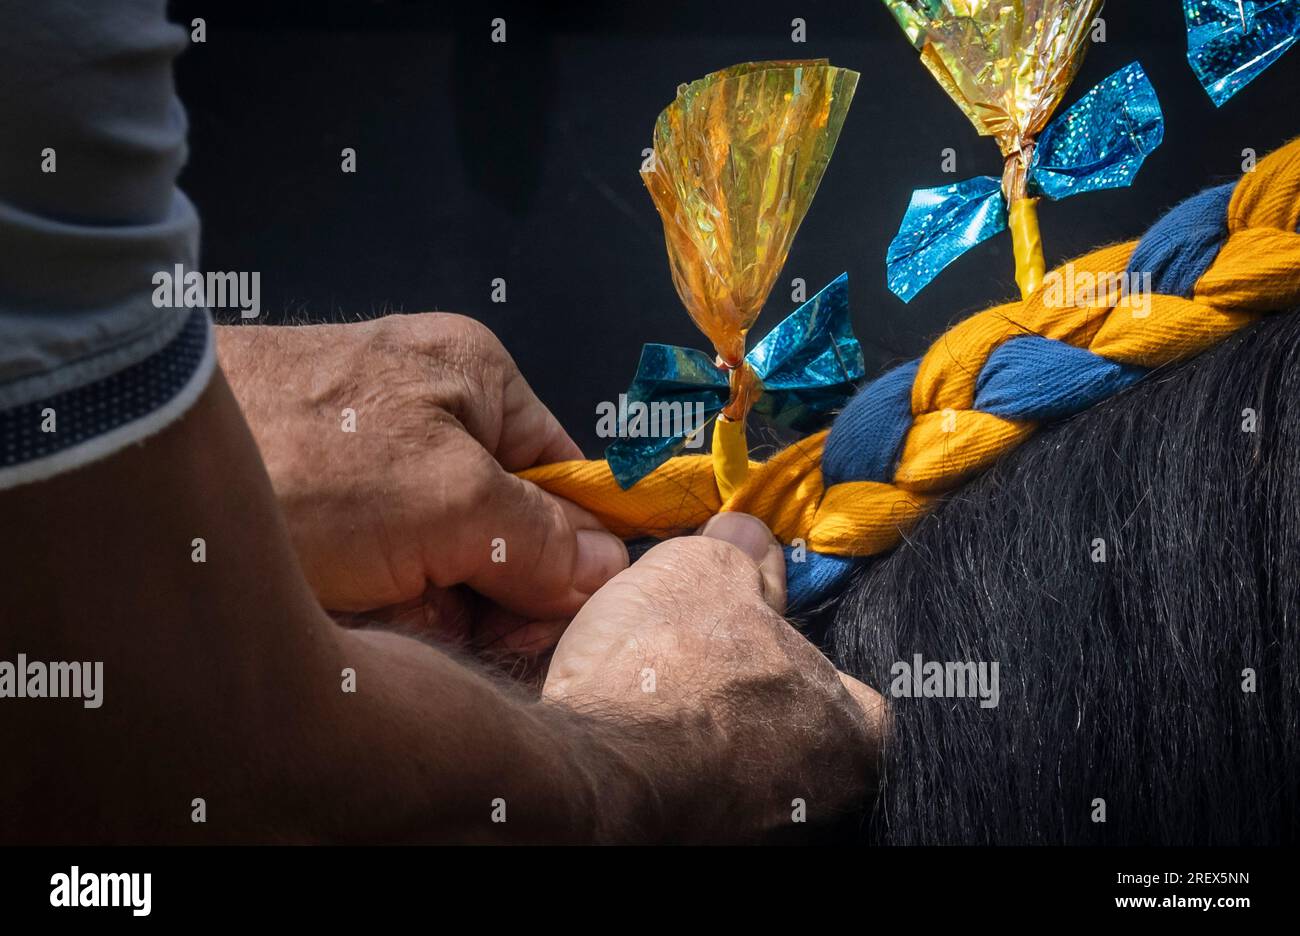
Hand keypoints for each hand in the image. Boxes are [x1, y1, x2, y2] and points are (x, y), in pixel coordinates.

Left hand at [217, 314, 627, 653]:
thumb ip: (542, 537)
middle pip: (503, 523)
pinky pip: (378, 562)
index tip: (546, 617)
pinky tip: (333, 596)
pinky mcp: (322, 491)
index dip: (568, 554)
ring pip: (438, 555)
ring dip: (415, 597)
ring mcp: (371, 450)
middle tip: (430, 607)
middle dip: (475, 585)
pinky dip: (366, 594)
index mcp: (478, 377)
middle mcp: (429, 405)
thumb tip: (610, 566)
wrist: (130, 450)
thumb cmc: (302, 460)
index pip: (566, 476)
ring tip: (366, 597)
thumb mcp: (448, 504)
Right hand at [543, 512, 883, 840]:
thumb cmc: (669, 671)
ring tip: (661, 702)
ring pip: (747, 774)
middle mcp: (820, 799)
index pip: (860, 701)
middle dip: (757, 704)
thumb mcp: (706, 572)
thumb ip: (741, 557)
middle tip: (707, 671)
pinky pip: (697, 798)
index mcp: (851, 735)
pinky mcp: (695, 844)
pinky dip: (674, 767)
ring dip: (714, 740)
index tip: (767, 643)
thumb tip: (748, 535)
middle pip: (800, 737)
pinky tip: (636, 738)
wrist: (594, 766)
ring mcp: (758, 833)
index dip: (808, 662)